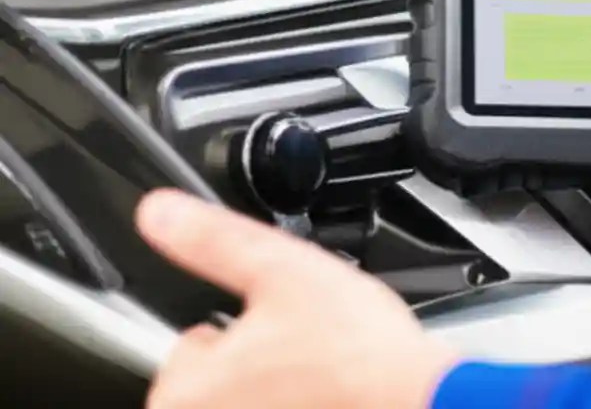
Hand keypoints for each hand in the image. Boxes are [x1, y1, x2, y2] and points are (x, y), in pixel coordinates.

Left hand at [136, 189, 459, 408]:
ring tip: (329, 375)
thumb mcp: (282, 268)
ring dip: (285, 388)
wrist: (418, 404)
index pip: (192, 344)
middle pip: (225, 380)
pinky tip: (338, 397)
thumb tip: (159, 212)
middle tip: (312, 349)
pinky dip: (309, 403)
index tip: (282, 325)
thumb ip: (214, 241)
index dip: (241, 322)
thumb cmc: (357, 356)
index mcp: (184, 394)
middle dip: (263, 360)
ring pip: (259, 400)